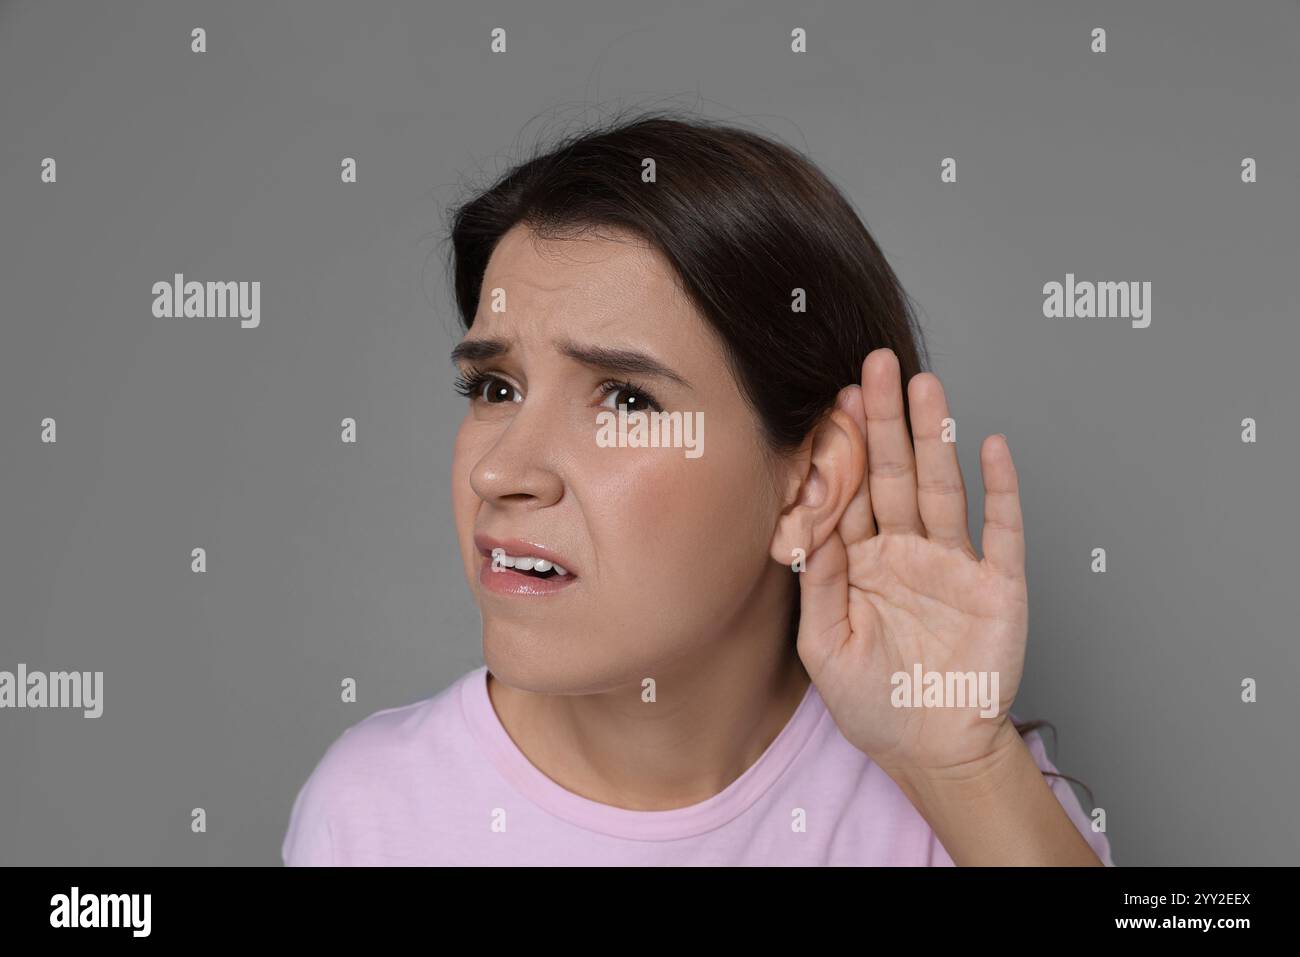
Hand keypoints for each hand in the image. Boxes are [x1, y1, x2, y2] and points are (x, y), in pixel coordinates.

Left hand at [796, 348, 1028, 782]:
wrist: (931, 751)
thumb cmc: (874, 703)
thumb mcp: (823, 646)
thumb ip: (816, 583)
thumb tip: (806, 523)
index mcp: (863, 561)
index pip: (850, 494)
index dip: (842, 449)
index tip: (830, 401)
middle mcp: (908, 551)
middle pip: (894, 473)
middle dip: (885, 420)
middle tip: (875, 365)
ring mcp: (954, 563)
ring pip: (942, 487)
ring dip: (935, 437)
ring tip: (924, 387)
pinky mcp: (998, 584)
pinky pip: (1000, 529)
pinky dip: (1000, 488)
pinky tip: (990, 446)